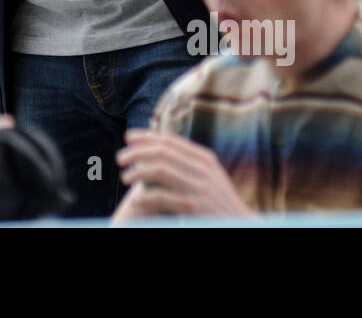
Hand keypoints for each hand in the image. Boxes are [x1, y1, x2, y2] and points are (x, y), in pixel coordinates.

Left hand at [110, 129, 252, 221]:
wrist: (241, 224)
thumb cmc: (220, 202)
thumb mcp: (209, 177)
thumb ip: (190, 163)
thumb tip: (161, 149)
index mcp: (204, 159)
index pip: (170, 140)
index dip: (147, 137)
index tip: (129, 138)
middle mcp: (202, 169)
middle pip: (161, 152)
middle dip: (137, 152)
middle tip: (120, 158)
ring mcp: (199, 187)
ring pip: (159, 170)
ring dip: (138, 172)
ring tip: (125, 177)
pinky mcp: (194, 206)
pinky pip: (163, 197)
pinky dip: (146, 197)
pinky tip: (136, 200)